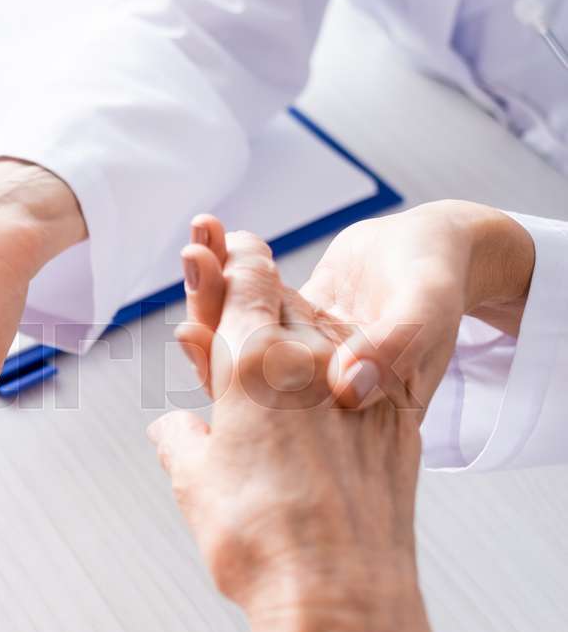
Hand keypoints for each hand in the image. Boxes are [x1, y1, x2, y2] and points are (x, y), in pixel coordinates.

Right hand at [152, 230, 428, 631]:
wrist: (340, 599)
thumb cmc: (258, 543)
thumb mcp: (192, 484)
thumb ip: (180, 441)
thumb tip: (175, 428)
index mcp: (253, 362)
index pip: (244, 281)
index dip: (230, 256)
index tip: (223, 239)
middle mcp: (310, 363)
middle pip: (284, 300)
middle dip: (256, 282)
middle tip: (231, 267)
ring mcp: (358, 392)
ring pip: (325, 335)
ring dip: (296, 326)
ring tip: (270, 336)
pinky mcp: (396, 426)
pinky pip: (360, 375)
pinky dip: (336, 368)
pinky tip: (323, 381)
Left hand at [176, 202, 534, 411]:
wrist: (438, 249)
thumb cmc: (440, 280)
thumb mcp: (425, 313)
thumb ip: (393, 348)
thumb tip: (349, 388)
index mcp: (340, 402)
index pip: (268, 400)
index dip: (223, 367)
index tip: (192, 328)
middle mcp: (309, 386)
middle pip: (238, 361)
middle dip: (208, 311)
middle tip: (194, 259)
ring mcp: (293, 350)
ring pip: (234, 328)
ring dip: (208, 284)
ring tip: (197, 241)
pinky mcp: (284, 318)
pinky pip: (243, 299)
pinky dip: (223, 265)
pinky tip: (207, 230)